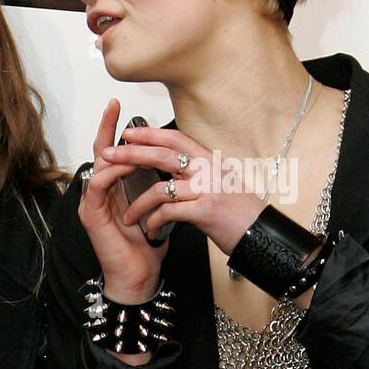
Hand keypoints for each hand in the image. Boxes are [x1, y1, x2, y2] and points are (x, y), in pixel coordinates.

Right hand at [78, 100, 168, 302]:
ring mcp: (91, 204)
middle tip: (115, 106)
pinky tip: (126, 165)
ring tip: (130, 140)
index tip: (123, 107)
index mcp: (114, 189)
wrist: (139, 275)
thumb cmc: (147, 245)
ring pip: (98, 166)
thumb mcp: (155, 205)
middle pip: (99, 153)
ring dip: (115, 151)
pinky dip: (111, 172)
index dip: (114, 129)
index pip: (113, 153)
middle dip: (106, 128)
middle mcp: (99, 193)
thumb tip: (172, 159)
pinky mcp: (90, 215)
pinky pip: (97, 185)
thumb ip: (154, 183)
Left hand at [102, 122, 268, 257]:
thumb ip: (195, 172)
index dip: (149, 134)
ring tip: (127, 218)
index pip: (175, 138)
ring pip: (161, 188)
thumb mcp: (217, 183)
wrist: (260, 235)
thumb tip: (171, 165)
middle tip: (107, 156)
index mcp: (208, 160)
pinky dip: (155, 223)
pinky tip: (150, 232)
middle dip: (131, 155)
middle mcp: (208, 169)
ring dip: (138, 205)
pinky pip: (169, 212)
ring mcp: (207, 189)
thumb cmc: (237, 212)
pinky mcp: (205, 211)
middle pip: (162, 155)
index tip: (127, 134)